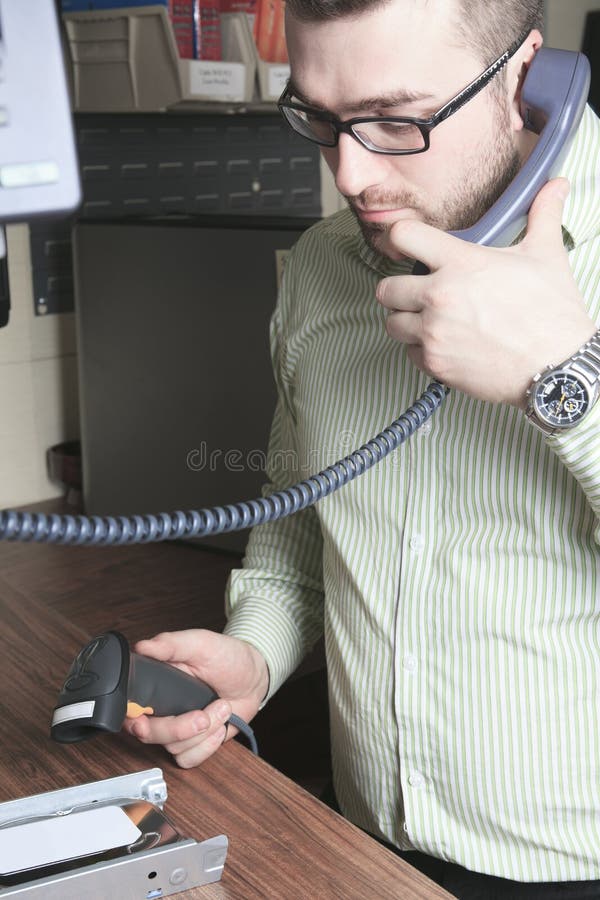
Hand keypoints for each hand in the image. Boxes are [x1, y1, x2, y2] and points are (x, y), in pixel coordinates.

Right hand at [123, 629, 268, 767]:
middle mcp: (161, 707)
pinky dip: (207, 747)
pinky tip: (219, 727)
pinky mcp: (191, 742)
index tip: (146, 720)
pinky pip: (188, 759)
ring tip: (221, 708)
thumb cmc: (227, 656)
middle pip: (149, 734)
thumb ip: (171, 644)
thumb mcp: (200, 643)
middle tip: (203, 715)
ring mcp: (176, 727)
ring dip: (203, 732)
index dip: (133, 718)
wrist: (253, 676)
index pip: (128, 707)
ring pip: (172, 748)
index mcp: (154, 682)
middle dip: (179, 728)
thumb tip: (143, 646)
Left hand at [376, 178, 595, 406]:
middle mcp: (440, 296)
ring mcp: (434, 333)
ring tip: (427, 319)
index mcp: (460, 263)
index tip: (407, 245)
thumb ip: (543, 215)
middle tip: (416, 292)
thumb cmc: (552, 314)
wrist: (557, 367)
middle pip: (386, 288)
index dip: (402, 238)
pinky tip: (442, 343)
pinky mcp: (435, 363)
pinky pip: (409, 353)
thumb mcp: (546, 256)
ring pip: (392, 323)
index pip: (404, 236)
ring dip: (406, 320)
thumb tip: (556, 186)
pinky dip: (421, 349)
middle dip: (399, 289)